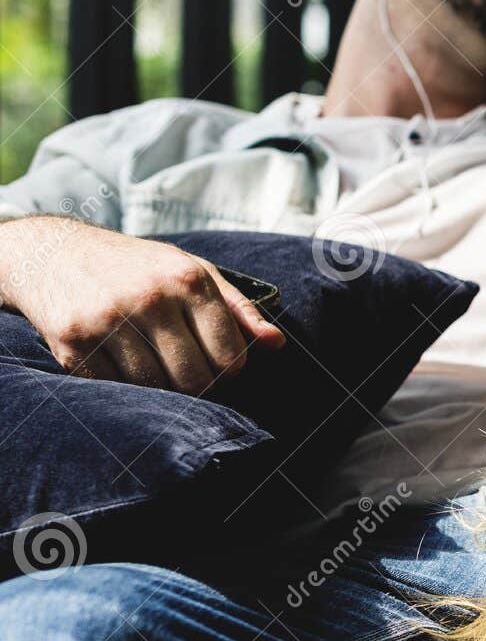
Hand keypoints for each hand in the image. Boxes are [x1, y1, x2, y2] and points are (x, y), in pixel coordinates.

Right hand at [0, 216, 285, 393]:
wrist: (54, 251)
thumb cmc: (138, 267)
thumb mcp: (193, 272)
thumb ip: (239, 309)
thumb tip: (277, 344)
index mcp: (188, 280)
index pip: (230, 357)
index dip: (229, 371)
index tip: (217, 365)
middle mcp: (150, 298)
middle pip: (195, 379)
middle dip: (197, 385)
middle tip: (187, 373)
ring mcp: (109, 320)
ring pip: (155, 387)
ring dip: (159, 387)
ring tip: (154, 365)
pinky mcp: (73, 340)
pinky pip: (113, 388)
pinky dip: (121, 385)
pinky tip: (119, 362)